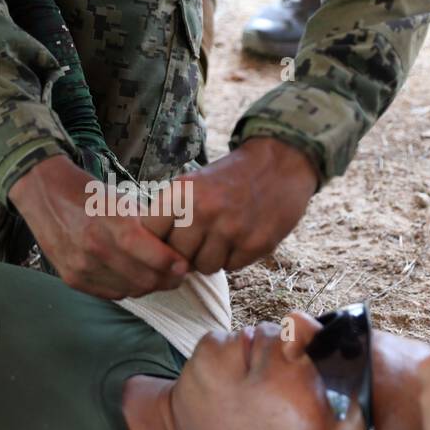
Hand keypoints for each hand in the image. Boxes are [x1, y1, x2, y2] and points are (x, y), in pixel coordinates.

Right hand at [8, 153, 189, 298]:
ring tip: (157, 275)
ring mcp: (81, 266)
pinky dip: (126, 288)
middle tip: (177, 273)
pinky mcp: (72, 279)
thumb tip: (176, 244)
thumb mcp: (121, 199)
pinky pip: (111, 294)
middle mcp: (94, 248)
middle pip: (144, 279)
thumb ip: (147, 224)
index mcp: (110, 221)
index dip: (172, 264)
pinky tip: (133, 276)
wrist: (43, 194)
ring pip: (130, 290)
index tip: (184, 264)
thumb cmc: (87, 193)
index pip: (151, 255)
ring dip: (148, 285)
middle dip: (166, 279)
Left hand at [162, 138, 318, 274]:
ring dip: (210, 258)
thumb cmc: (228, 178)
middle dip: (185, 254)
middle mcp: (203, 210)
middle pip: (176, 256)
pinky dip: (234, 257)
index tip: (166, 241)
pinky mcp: (256, 244)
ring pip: (204, 267)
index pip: (150, 235)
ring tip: (222, 237)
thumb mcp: (192, 184)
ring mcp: (231, 229)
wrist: (279, 162)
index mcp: (182, 193)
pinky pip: (231, 267)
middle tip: (199, 240)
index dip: (156, 243)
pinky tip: (241, 237)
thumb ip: (170, 214)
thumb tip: (152, 254)